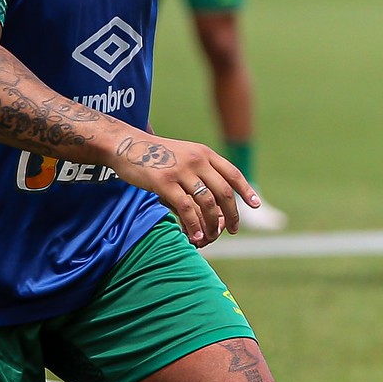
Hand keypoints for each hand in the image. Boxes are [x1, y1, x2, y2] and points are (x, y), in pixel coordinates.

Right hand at [107, 135, 258, 246]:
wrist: (126, 145)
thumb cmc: (156, 154)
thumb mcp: (185, 154)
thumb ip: (201, 168)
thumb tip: (217, 194)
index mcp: (204, 153)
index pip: (232, 173)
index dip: (246, 190)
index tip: (256, 206)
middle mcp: (197, 160)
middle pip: (223, 192)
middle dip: (232, 214)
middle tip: (234, 229)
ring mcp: (181, 171)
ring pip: (206, 203)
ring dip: (212, 223)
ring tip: (212, 237)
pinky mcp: (164, 182)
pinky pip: (185, 208)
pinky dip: (193, 225)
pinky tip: (195, 236)